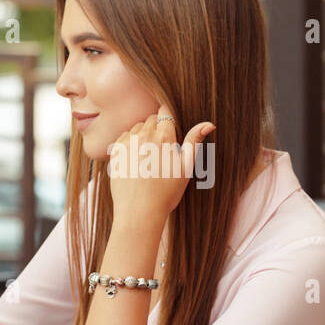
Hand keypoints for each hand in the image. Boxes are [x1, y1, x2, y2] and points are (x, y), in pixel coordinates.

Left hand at [107, 104, 213, 225]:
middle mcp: (143, 137)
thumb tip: (209, 123)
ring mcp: (126, 144)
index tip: (171, 129)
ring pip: (136, 127)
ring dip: (143, 134)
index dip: (169, 119)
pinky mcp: (115, 153)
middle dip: (157, 128)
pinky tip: (136, 158)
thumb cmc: (166, 192)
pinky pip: (123, 137)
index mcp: (163, 137)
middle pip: (151, 119)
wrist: (138, 211)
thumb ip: (194, 142)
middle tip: (162, 149)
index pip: (165, 113)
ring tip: (149, 155)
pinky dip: (130, 142)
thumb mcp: (186, 168)